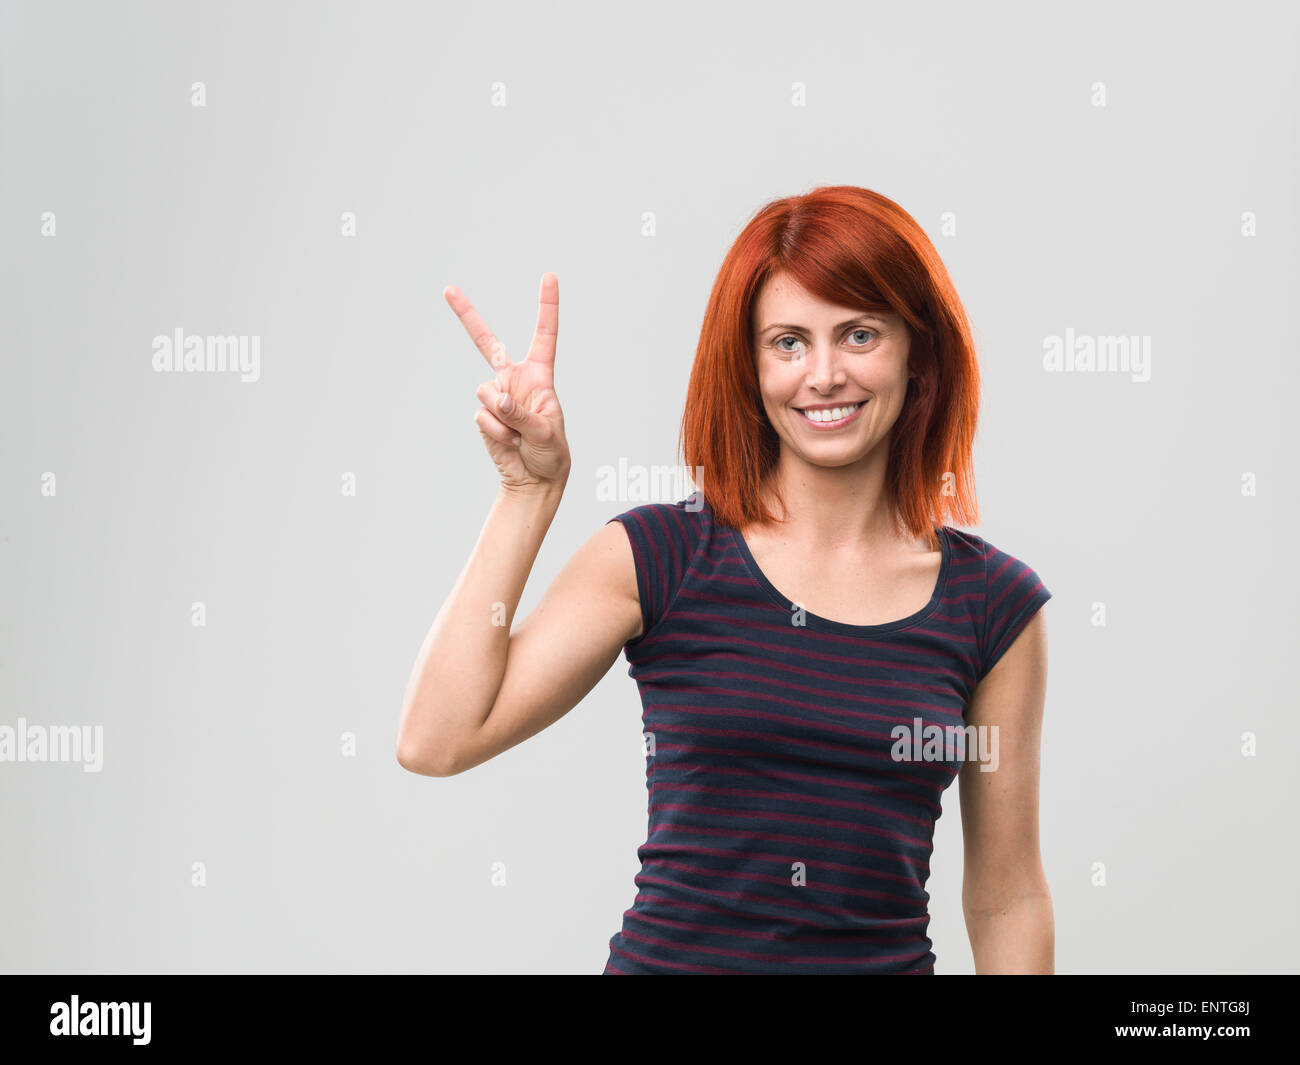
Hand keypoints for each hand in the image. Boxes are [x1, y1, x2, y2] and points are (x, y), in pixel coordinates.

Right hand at [445, 273, 570, 493]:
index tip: (549, 276)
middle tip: (448, 290)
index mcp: (539, 376)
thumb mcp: (546, 433)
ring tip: (519, 435)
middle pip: (487, 343)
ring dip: (503, 418)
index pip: (544, 335)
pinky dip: (496, 432)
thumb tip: (497, 396)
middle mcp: (515, 380)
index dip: (547, 306)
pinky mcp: (484, 414)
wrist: (534, 478)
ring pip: (486, 393)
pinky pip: (483, 417)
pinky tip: (508, 442)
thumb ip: (522, 414)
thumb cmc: (551, 453)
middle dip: (466, 315)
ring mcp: (496, 396)